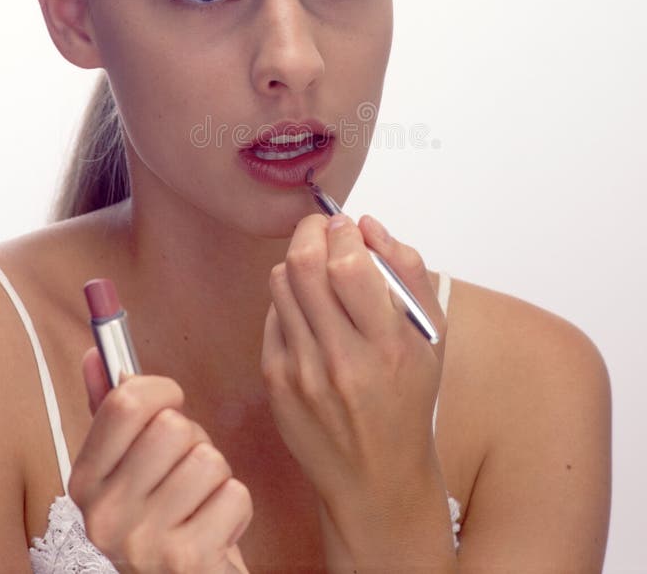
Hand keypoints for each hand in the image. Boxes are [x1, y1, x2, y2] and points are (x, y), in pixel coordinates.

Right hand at [69, 349, 252, 573]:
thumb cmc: (163, 509)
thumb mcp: (129, 462)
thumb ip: (111, 408)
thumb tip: (96, 352)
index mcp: (85, 481)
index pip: (126, 402)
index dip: (162, 391)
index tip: (170, 404)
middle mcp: (104, 515)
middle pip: (173, 427)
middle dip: (193, 438)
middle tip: (183, 469)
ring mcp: (143, 542)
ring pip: (209, 459)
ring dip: (216, 473)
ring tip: (199, 499)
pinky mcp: (187, 560)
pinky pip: (235, 494)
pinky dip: (236, 505)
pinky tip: (215, 525)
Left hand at [261, 213, 447, 561]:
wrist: (376, 477)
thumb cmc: (408, 401)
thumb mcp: (431, 337)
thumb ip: (407, 272)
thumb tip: (369, 226)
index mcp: (388, 346)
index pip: (349, 265)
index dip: (344, 232)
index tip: (349, 227)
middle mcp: (341, 360)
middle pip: (303, 264)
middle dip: (311, 231)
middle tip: (324, 229)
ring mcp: (301, 372)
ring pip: (280, 282)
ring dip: (298, 260)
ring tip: (318, 267)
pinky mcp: (275, 381)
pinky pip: (272, 314)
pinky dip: (290, 298)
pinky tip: (310, 310)